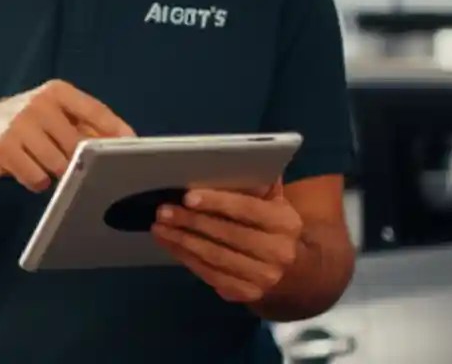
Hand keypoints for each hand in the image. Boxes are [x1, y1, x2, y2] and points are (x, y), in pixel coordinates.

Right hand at [0, 80, 133, 191]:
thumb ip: (88, 125)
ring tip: (44, 163)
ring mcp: (19, 125)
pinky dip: (38, 182)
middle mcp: (38, 104)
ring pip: (60, 166)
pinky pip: (38, 179)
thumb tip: (126, 142)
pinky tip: (28, 169)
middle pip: (80, 147)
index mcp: (57, 91)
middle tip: (72, 164)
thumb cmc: (29, 125)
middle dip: (80, 162)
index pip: (96, 112)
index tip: (132, 149)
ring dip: (57, 174)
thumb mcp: (56, 115)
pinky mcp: (3, 149)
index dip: (116, 132)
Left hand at [151, 179, 302, 303]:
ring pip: (215, 257)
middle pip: (227, 235)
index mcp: (285, 222)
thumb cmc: (270, 224)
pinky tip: (170, 244)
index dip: (217, 202)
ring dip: (182, 241)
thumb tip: (229, 158)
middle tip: (162, 211)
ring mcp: (263, 277)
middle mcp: (279, 252)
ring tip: (158, 227)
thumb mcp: (272, 201)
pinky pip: (210, 274)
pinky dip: (186, 258)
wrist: (292, 268)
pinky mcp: (246, 293)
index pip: (248, 209)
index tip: (188, 196)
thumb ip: (255, 182)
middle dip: (190, 221)